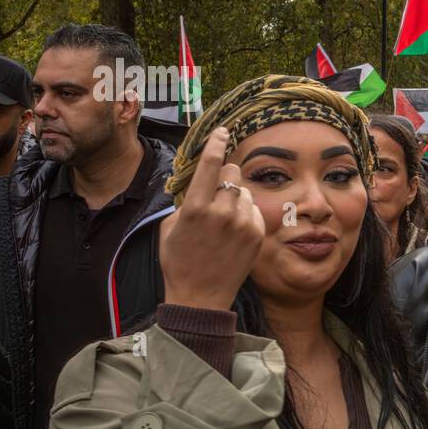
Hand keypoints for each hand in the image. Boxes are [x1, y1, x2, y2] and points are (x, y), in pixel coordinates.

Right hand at [159, 127, 264, 309]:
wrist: (200, 297)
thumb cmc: (178, 261)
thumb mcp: (170, 226)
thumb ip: (186, 200)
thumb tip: (199, 180)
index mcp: (195, 207)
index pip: (211, 163)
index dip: (217, 142)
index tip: (223, 131)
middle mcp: (222, 212)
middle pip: (232, 173)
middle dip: (224, 177)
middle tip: (215, 193)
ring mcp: (242, 223)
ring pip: (244, 191)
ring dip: (234, 197)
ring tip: (222, 220)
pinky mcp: (256, 233)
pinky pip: (254, 209)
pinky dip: (245, 213)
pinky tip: (233, 231)